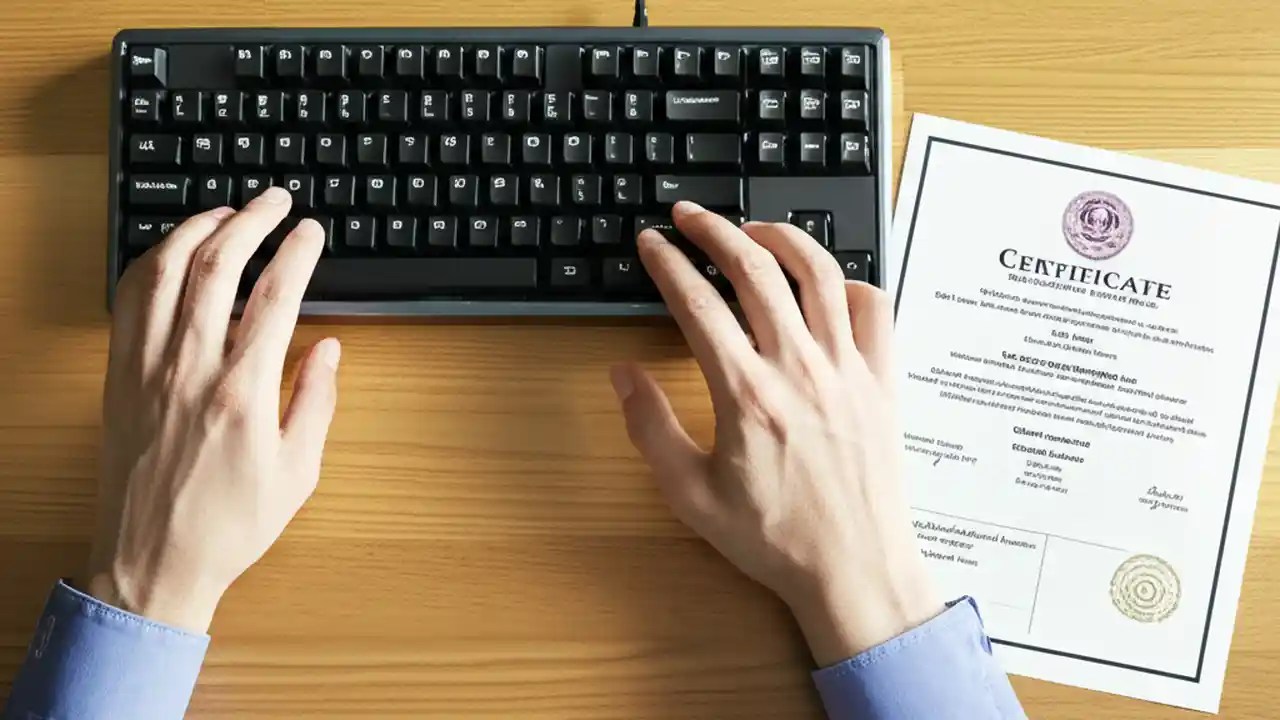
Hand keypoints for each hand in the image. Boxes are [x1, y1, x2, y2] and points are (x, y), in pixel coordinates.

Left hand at [88, 187, 338, 632]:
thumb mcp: (298, 472)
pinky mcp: (118, 375)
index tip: (312, 231)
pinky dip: (151, 261)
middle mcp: (190, 370)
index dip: (298, 253)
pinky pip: (128, 300)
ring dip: (199, 228)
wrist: (152, 562)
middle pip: (220, 266)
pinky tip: (173, 250)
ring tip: (227, 211)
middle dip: (252, 219)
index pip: (275, 297)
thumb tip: (327, 348)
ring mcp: (146, 368)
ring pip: (167, 271)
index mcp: (243, 394)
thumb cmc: (229, 524)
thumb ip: (316, 402)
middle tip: (275, 199)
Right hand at [611, 202, 941, 665]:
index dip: (667, 263)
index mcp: (747, 393)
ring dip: (782, 238)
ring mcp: (848, 369)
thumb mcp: (690, 494)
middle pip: (754, 270)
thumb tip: (622, 373)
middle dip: (715, 230)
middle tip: (690, 216)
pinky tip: (826, 283)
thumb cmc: (774, 538)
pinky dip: (850, 282)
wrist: (855, 569)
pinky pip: (875, 308)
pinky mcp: (883, 380)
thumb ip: (650, 427)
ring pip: (818, 274)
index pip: (697, 304)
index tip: (650, 243)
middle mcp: (799, 368)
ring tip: (753, 230)